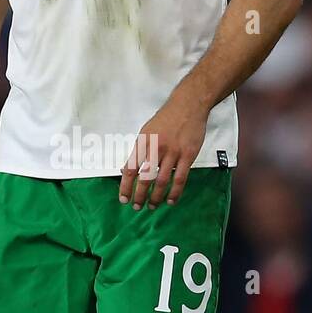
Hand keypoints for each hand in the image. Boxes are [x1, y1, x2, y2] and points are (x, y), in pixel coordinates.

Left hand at [119, 93, 207, 209]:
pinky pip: (180, 179)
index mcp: (143, 142)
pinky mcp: (188, 155)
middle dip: (139, 195)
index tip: (123, 198)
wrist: (188, 105)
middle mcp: (156, 148)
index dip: (126, 186)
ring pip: (162, 181)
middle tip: (136, 206)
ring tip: (152, 206)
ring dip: (156, 197)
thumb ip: (138, 151)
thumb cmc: (166, 119)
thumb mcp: (146, 131)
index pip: (130, 169)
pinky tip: (170, 201)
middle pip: (145, 178)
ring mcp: (173, 152)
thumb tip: (127, 170)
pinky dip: (175, 192)